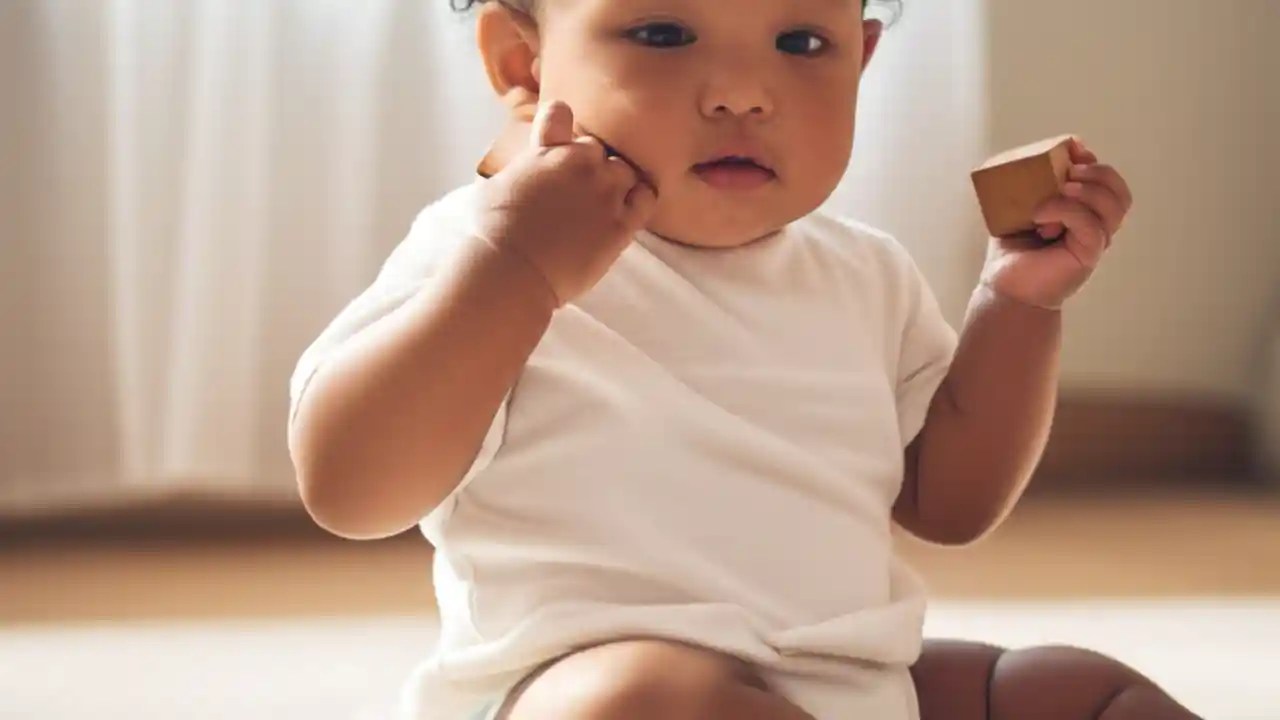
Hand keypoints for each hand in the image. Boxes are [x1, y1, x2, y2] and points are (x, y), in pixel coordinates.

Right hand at [476, 100, 657, 308]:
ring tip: (602, 205)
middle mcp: (578, 164)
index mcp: (545, 151)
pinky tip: (627, 212)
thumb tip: (524, 171)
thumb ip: (521, 169)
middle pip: (596, 148)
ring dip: (615, 182)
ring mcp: (604, 192)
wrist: (513, 270)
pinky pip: (646, 197)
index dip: (561, 127)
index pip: (559, 112)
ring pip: (624, 169)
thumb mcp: (496, 186)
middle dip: (588, 165)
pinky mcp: (621, 223)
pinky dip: (639, 199)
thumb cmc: (493, 234)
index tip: (559, 145)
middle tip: (576, 192)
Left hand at [979, 138, 1132, 309]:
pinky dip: (1067, 210)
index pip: (1109, 182)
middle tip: (1069, 170)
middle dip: (1099, 173)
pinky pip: (1091, 225)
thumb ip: (1036, 182)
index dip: (1095, 163)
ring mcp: (1094, 242)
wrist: (1006, 289)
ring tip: (1059, 188)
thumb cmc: (1013, 250)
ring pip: (1114, 206)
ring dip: (1088, 190)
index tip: (1072, 149)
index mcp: (1087, 214)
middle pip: (1120, 193)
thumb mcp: (1022, 207)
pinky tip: (1041, 213)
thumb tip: (1049, 151)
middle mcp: (1097, 228)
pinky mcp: (1088, 255)